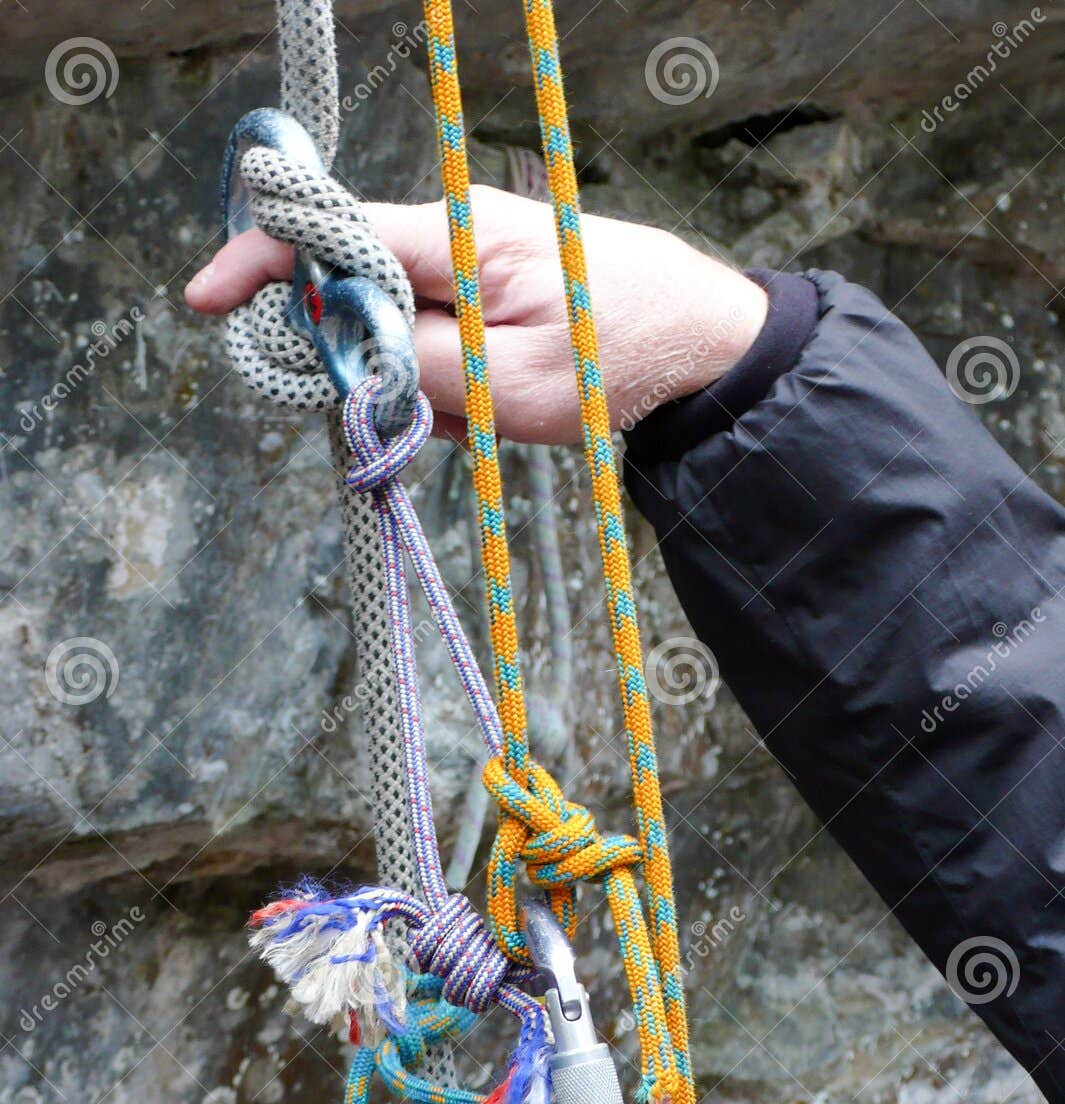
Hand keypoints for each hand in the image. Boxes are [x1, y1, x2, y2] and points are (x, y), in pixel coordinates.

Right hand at [185, 186, 765, 443]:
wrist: (701, 348)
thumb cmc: (613, 359)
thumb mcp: (505, 387)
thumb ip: (410, 367)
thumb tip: (339, 355)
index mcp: (451, 237)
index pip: (327, 233)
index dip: (256, 265)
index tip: (205, 303)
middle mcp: (453, 237)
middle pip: (352, 290)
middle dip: (359, 361)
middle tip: (414, 416)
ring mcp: (471, 265)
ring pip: (393, 328)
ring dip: (411, 385)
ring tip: (477, 418)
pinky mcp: (488, 295)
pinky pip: (432, 342)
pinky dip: (442, 386)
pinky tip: (488, 408)